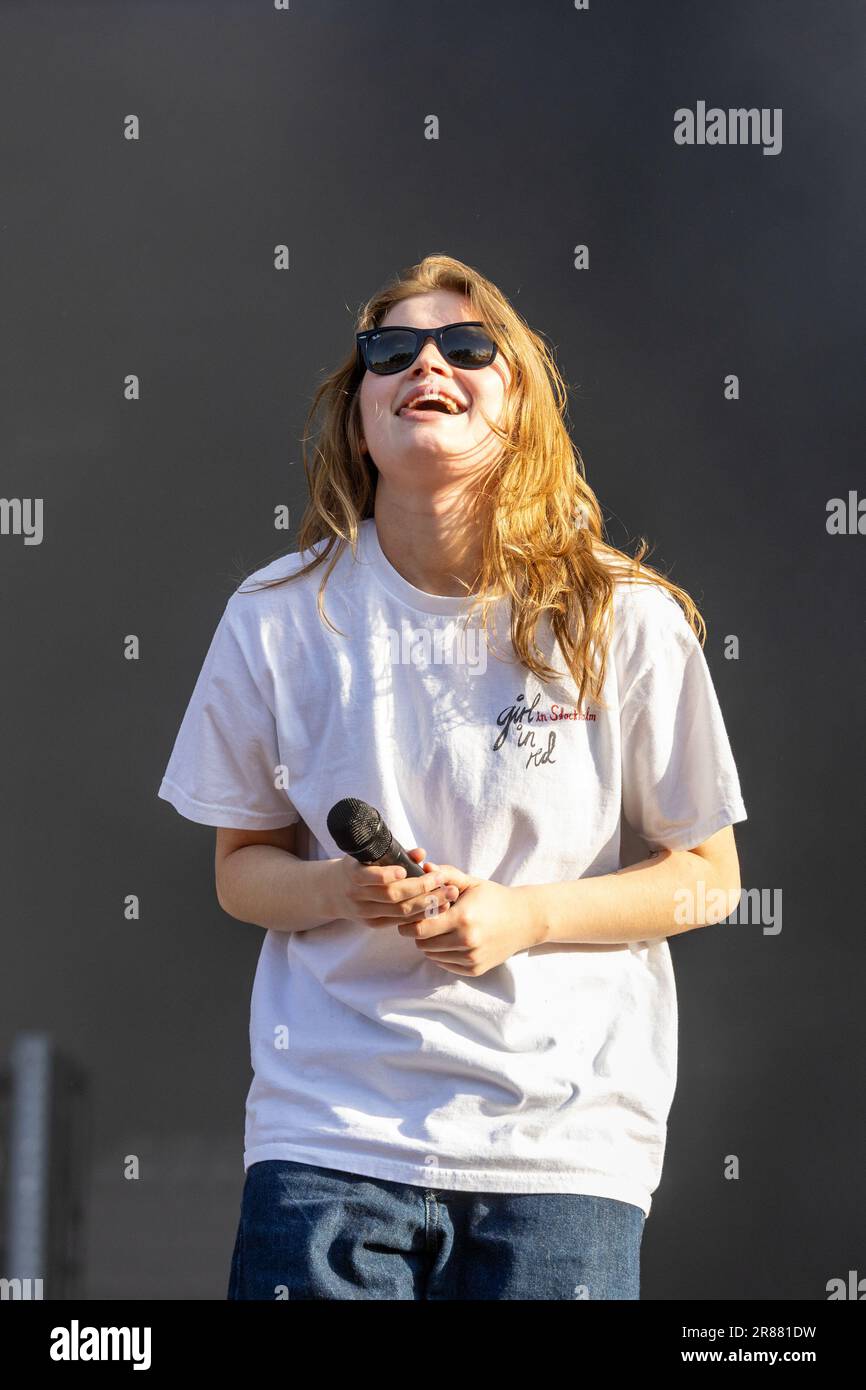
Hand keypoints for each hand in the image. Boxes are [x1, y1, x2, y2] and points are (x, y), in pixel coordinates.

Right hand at [326, 846, 460, 927]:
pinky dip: (421, 914)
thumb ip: (394, 853)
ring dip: (427, 903)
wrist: (333, 891)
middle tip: (441, 880)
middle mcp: (356, 895)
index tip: (404, 870)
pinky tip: (438, 907)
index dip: (386, 875)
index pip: (368, 877)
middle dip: (420, 888)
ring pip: (400, 912)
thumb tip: (421, 853)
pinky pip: (400, 922)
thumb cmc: (357, 866)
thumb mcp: (367, 855)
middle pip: (391, 896)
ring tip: (447, 895)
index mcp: (352, 874)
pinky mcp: (373, 924)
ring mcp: (365, 913)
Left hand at [397, 861, 544, 975]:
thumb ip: (447, 874)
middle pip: (423, 944)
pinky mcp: (475, 969)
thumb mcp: (471, 883)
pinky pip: (446, 965)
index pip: (421, 928)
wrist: (525, 920)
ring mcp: (471, 958)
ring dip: (429, 944)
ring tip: (437, 930)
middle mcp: (466, 941)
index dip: (411, 922)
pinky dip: (441, 955)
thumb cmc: (495, 898)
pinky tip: (448, 941)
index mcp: (463, 918)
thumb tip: (425, 867)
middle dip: (418, 933)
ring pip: (433, 956)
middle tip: (423, 922)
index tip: (410, 915)